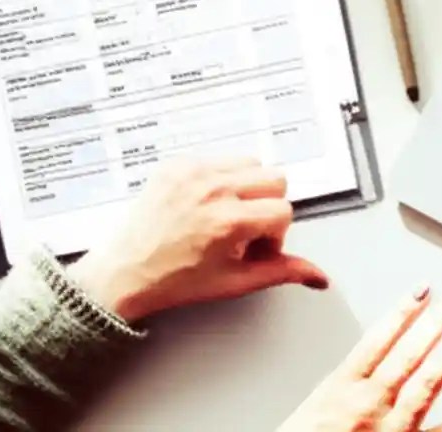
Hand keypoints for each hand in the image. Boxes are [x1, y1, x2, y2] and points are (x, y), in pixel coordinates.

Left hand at [70, 158, 328, 323]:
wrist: (123, 273)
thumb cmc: (173, 280)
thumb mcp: (235, 282)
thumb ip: (282, 272)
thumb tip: (318, 276)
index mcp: (229, 221)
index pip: (284, 210)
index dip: (276, 234)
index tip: (257, 246)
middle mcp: (212, 190)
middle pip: (275, 179)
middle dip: (268, 206)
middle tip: (246, 229)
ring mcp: (192, 173)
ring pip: (250, 164)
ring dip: (248, 187)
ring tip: (227, 214)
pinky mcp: (176, 165)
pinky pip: (219, 160)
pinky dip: (221, 179)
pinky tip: (205, 205)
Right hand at [278, 287, 441, 431]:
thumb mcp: (313, 407)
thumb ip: (344, 383)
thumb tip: (370, 358)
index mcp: (340, 390)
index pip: (377, 340)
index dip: (402, 312)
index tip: (422, 291)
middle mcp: (368, 407)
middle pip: (405, 357)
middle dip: (431, 326)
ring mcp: (391, 431)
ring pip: (425, 388)